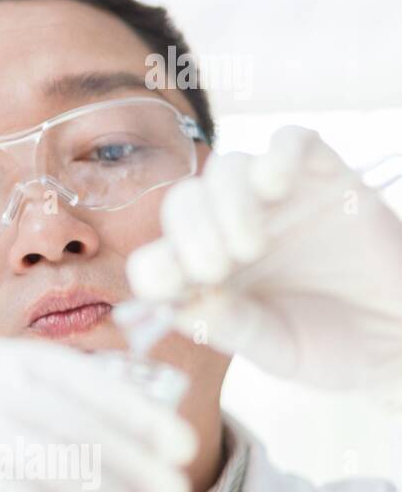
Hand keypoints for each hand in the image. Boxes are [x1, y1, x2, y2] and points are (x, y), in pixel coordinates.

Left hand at [127, 125, 401, 388]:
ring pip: (227, 169)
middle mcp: (230, 229)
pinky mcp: (323, 176)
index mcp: (206, 276)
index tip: (180, 290)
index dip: (156, 271)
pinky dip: (278, 153)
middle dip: (188, 233)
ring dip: (225, 203)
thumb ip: (232, 327)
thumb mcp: (278, 349)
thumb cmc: (336, 345)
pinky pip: (291, 142)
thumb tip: (183, 302)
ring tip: (251, 246)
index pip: (154, 260)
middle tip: (216, 267)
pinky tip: (277, 185)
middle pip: (183, 203)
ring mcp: (276, 199)